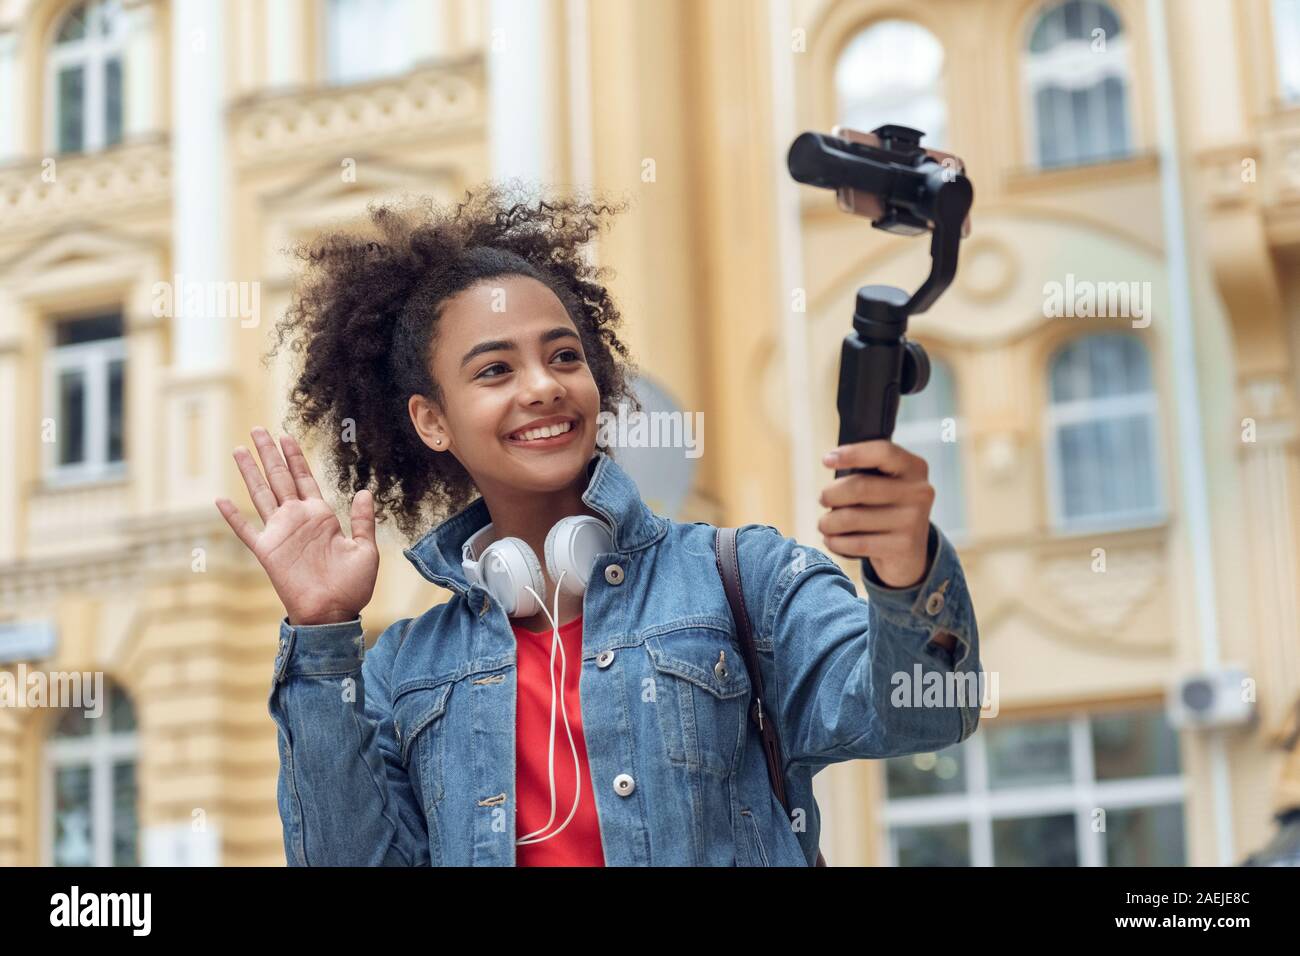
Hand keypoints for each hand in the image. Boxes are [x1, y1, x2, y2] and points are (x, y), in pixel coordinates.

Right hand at [216, 427, 378, 625]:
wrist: (333, 614)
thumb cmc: (352, 586)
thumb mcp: (365, 550)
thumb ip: (362, 521)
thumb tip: (364, 492)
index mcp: (321, 516)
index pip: (304, 478)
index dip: (295, 456)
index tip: (286, 435)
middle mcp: (297, 519)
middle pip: (279, 477)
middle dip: (269, 453)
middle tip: (257, 428)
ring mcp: (280, 533)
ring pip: (261, 494)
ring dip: (250, 473)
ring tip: (239, 449)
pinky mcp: (267, 552)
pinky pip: (246, 530)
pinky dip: (232, 516)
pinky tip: (220, 500)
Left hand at [817, 440, 934, 588]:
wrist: (908, 554)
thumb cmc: (886, 510)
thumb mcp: (885, 484)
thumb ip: (866, 470)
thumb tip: (831, 459)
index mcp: (914, 468)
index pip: (883, 452)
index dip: (852, 454)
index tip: (826, 460)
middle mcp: (919, 492)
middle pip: (860, 487)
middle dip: (830, 494)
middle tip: (823, 500)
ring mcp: (913, 521)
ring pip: (852, 518)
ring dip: (828, 522)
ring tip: (825, 524)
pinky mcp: (903, 547)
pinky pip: (856, 543)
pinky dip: (836, 542)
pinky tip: (832, 540)